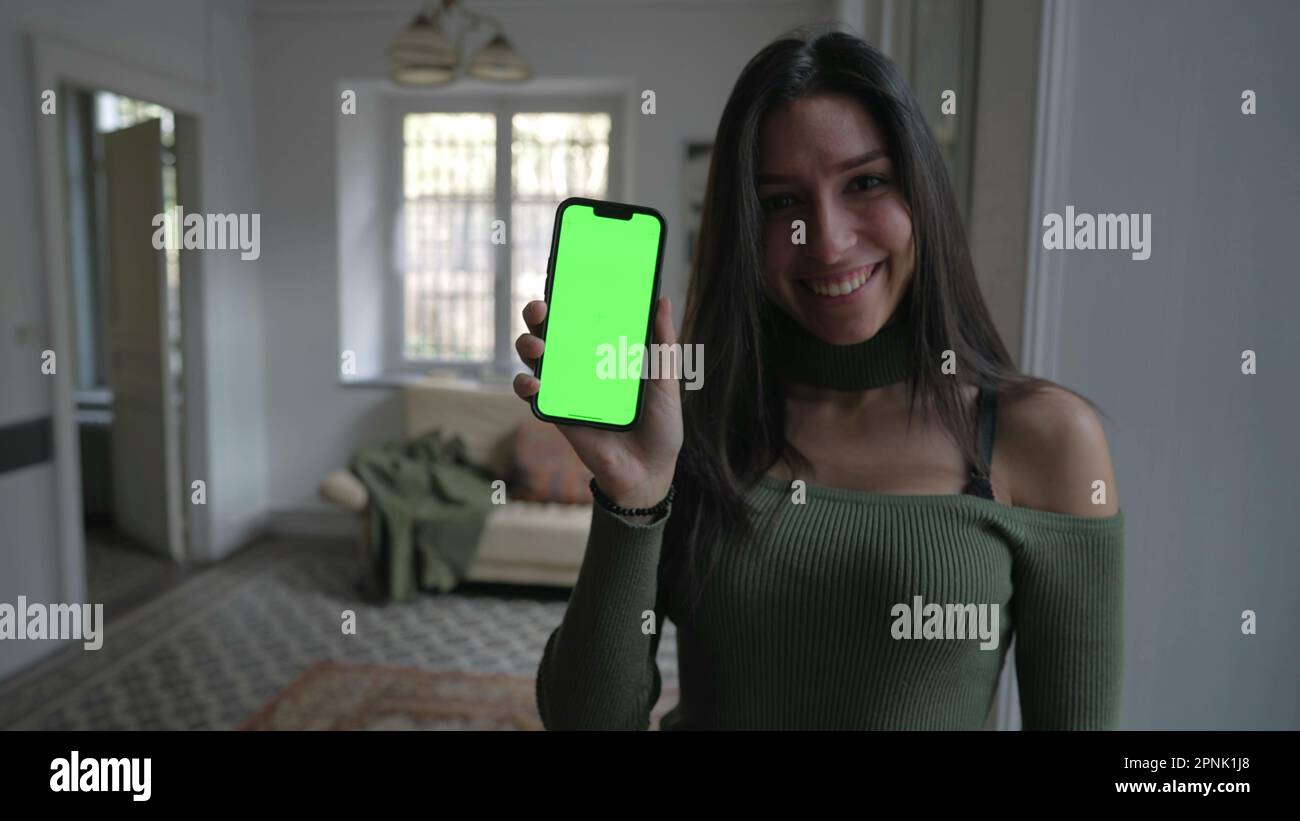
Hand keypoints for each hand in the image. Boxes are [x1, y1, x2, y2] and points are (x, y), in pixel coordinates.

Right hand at [513, 296, 683, 509]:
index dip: (565, 297)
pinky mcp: (556, 413)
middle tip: (540, 309)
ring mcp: (566, 389)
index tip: (558, 278)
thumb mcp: (665, 382)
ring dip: (527, 346)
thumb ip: (663, 343)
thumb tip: (661, 300)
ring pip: (534, 359)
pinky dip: (526, 386)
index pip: (580, 318)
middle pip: (550, 332)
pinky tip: (535, 383)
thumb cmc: (660, 426)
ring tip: (538, 347)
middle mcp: (581, 366)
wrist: (650, 472)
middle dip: (537, 315)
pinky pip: (532, 395)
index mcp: (605, 353)